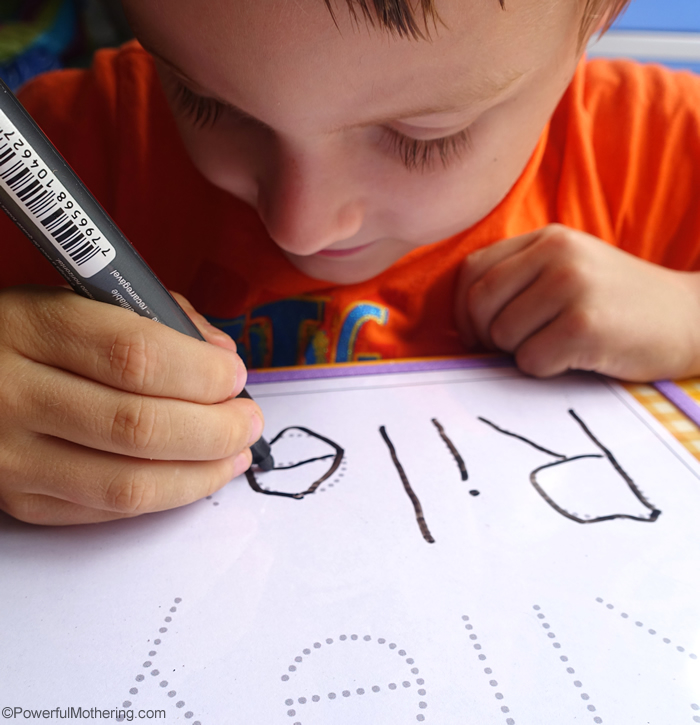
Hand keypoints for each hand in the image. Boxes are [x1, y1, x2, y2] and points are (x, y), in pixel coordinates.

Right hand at [0, 286, 262, 524]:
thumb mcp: (80, 299)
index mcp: (31, 327)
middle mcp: (13, 395)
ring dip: (201, 474)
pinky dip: (163, 496)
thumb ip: (157, 319)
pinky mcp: (19, 501)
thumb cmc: (32, 333)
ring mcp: (10, 457)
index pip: (136, 357)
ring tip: (235, 454)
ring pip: (127, 485)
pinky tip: (193, 475)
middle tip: (249, 421)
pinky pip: (107, 511)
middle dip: (216, 429)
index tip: (236, 376)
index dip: (201, 373)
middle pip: (139, 427)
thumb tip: (222, 358)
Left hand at [454, 224, 699, 380]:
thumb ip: (519, 280)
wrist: (692, 319)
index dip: (463, 310)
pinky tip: (575, 359)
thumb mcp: (569, 270)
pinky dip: (544, 370)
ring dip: (521, 354)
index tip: (476, 334)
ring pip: (502, 335)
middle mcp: (557, 255)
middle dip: (487, 337)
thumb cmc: (618, 303)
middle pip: (479, 304)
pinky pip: (530, 361)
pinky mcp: (585, 326)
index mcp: (547, 238)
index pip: (472, 271)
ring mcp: (572, 287)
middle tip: (516, 347)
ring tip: (558, 345)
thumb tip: (463, 322)